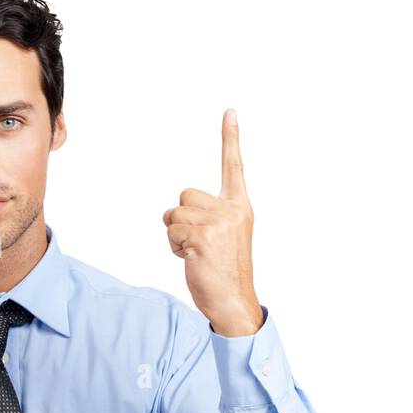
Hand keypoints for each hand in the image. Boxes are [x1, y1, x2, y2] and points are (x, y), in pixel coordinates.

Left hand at [162, 109, 262, 335]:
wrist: (234, 301)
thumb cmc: (225, 271)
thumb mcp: (227, 236)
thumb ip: (211, 216)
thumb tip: (174, 213)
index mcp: (240, 207)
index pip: (234, 167)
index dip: (230, 139)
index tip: (229, 112)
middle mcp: (232, 210)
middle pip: (185, 195)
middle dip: (182, 218)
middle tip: (198, 242)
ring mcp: (218, 223)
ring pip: (174, 214)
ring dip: (176, 236)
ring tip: (196, 253)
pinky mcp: (202, 237)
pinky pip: (172, 232)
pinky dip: (175, 247)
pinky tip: (192, 259)